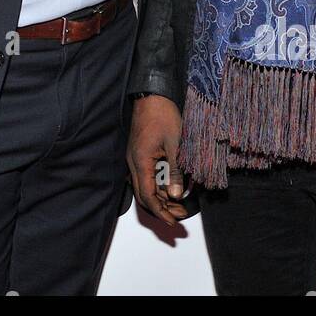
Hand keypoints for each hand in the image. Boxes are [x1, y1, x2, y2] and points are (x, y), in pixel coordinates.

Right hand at [127, 95, 187, 225]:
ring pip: (146, 186)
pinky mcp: (140, 153)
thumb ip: (175, 172)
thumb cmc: (162, 114)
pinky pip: (148, 175)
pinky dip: (160, 183)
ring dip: (162, 196)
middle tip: (180, 215)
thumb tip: (176, 196)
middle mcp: (134, 163)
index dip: (161, 211)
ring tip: (180, 202)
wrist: (152, 94)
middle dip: (162, 208)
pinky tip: (173, 185)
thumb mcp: (175, 144)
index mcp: (140, 162)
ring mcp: (136, 158)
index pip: (148, 196)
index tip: (174, 221)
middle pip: (144, 195)